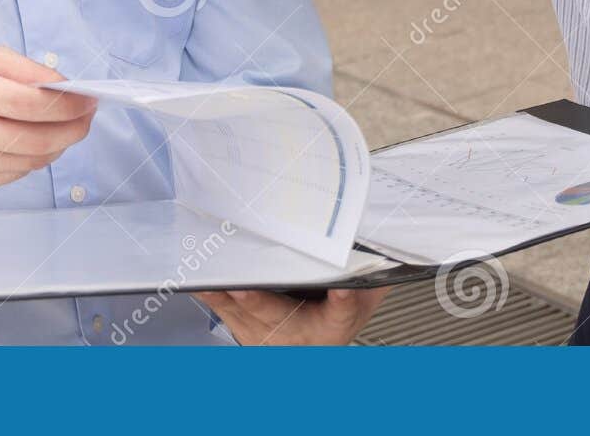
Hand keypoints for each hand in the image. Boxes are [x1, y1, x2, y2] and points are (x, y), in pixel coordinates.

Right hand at [0, 46, 96, 189]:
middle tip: (88, 115)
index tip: (90, 99)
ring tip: (66, 125)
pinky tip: (36, 139)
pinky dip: (35, 157)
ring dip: (59, 144)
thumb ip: (26, 69)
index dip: (69, 105)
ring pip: (32, 161)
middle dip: (74, 128)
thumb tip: (66, 89)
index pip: (31, 105)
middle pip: (38, 140)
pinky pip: (17, 173)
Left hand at [194, 287, 388, 344]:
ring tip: (213, 281)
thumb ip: (374, 275)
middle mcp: (298, 333)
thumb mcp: (363, 301)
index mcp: (333, 324)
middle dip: (261, 304)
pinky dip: (211, 296)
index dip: (343, 303)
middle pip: (280, 319)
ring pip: (245, 317)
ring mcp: (267, 334)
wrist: (310, 351)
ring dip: (227, 300)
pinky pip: (224, 312)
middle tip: (246, 290)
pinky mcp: (243, 328)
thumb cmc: (331, 321)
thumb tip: (390, 239)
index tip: (344, 293)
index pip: (342, 314)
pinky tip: (199, 282)